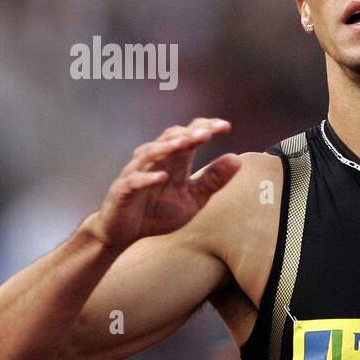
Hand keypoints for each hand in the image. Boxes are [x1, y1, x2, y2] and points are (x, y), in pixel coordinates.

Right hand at [89, 118, 239, 249]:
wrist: (126, 232)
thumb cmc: (160, 211)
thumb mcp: (194, 198)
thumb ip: (213, 180)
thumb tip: (237, 159)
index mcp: (174, 160)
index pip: (189, 135)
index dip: (205, 128)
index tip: (225, 127)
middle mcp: (155, 161)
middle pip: (170, 139)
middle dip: (188, 134)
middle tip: (207, 132)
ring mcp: (136, 173)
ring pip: (150, 154)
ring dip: (167, 147)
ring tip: (185, 144)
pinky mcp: (122, 190)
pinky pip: (134, 181)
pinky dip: (147, 178)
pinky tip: (162, 176)